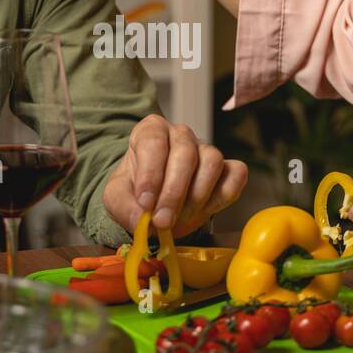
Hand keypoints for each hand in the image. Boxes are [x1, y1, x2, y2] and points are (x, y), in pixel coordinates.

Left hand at [102, 115, 247, 238]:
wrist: (155, 204)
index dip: (150, 173)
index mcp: (151, 131)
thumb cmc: (135, 194)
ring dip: (197, 195)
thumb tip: (141, 220)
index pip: (153, 141)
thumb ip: (124, 207)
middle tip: (163, 221)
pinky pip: (236, 174)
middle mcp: (180, 135)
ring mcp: (206, 150)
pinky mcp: (228, 168)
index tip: (145, 202)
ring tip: (181, 217)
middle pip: (185, 153)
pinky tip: (206, 210)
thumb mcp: (117, 199)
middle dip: (174, 192)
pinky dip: (224, 195)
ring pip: (212, 161)